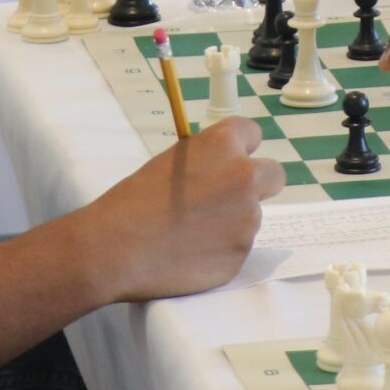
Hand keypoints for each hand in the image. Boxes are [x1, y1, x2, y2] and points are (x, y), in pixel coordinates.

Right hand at [81, 117, 283, 301]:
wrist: (116, 248)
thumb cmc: (134, 199)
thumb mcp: (172, 162)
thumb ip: (206, 161)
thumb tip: (219, 170)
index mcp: (224, 145)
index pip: (253, 134)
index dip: (240, 149)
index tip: (228, 161)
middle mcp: (245, 178)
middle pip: (274, 176)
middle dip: (257, 184)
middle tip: (226, 199)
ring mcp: (247, 220)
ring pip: (250, 217)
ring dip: (230, 222)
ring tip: (190, 234)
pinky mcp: (240, 256)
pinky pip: (236, 248)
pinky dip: (219, 251)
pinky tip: (189, 254)